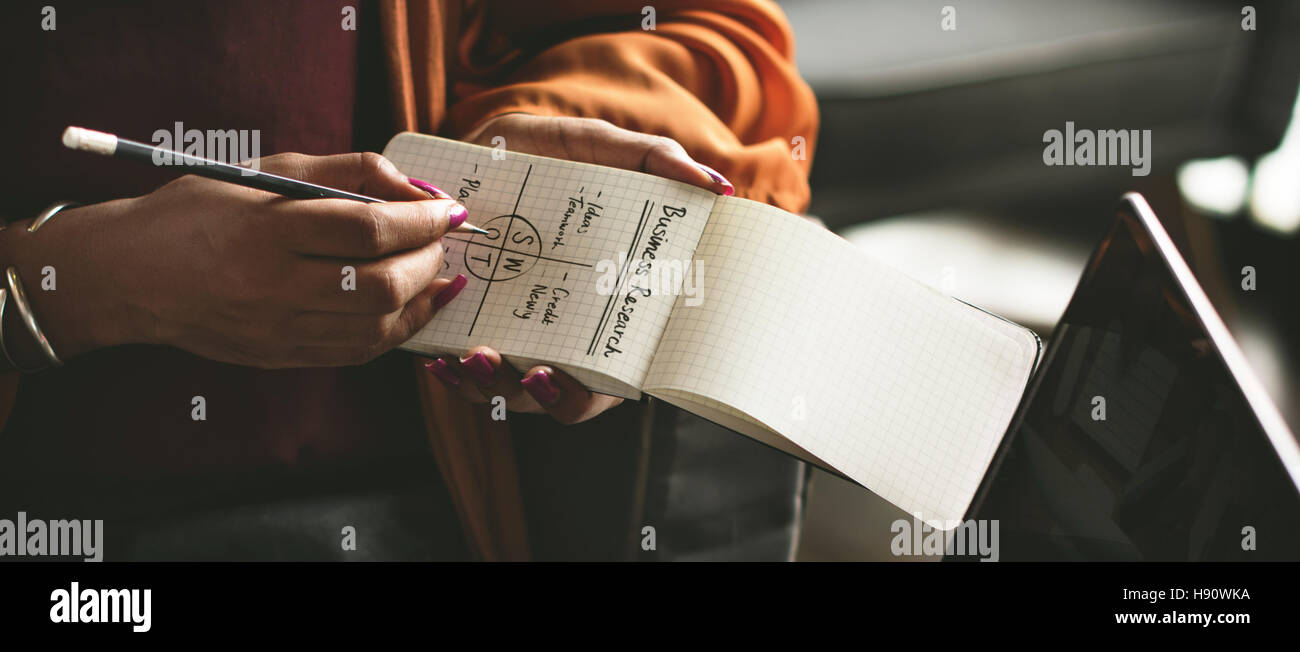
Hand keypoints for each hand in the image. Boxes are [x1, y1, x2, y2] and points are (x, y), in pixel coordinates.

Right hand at [14, 152, 469, 367]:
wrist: (132, 275)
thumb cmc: (201, 210)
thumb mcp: (266, 171)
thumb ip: (345, 171)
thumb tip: (415, 188)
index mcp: (267, 229)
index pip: (368, 228)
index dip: (422, 220)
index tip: (449, 210)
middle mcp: (273, 286)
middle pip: (380, 285)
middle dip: (429, 261)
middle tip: (443, 240)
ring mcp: (277, 329)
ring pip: (376, 328)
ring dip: (423, 300)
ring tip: (439, 274)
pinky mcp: (280, 356)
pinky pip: (356, 352)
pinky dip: (397, 330)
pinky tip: (414, 306)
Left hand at [425, 114, 735, 422]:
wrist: (484, 145)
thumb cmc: (555, 155)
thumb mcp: (603, 148)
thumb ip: (656, 161)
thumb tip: (718, 189)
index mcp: (606, 308)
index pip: (614, 374)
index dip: (598, 390)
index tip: (580, 377)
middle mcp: (563, 334)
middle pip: (565, 397)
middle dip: (548, 396)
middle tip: (531, 373)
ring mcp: (514, 336)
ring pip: (509, 392)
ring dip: (492, 387)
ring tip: (475, 358)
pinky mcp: (468, 328)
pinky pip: (462, 374)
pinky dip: (453, 376)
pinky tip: (441, 359)